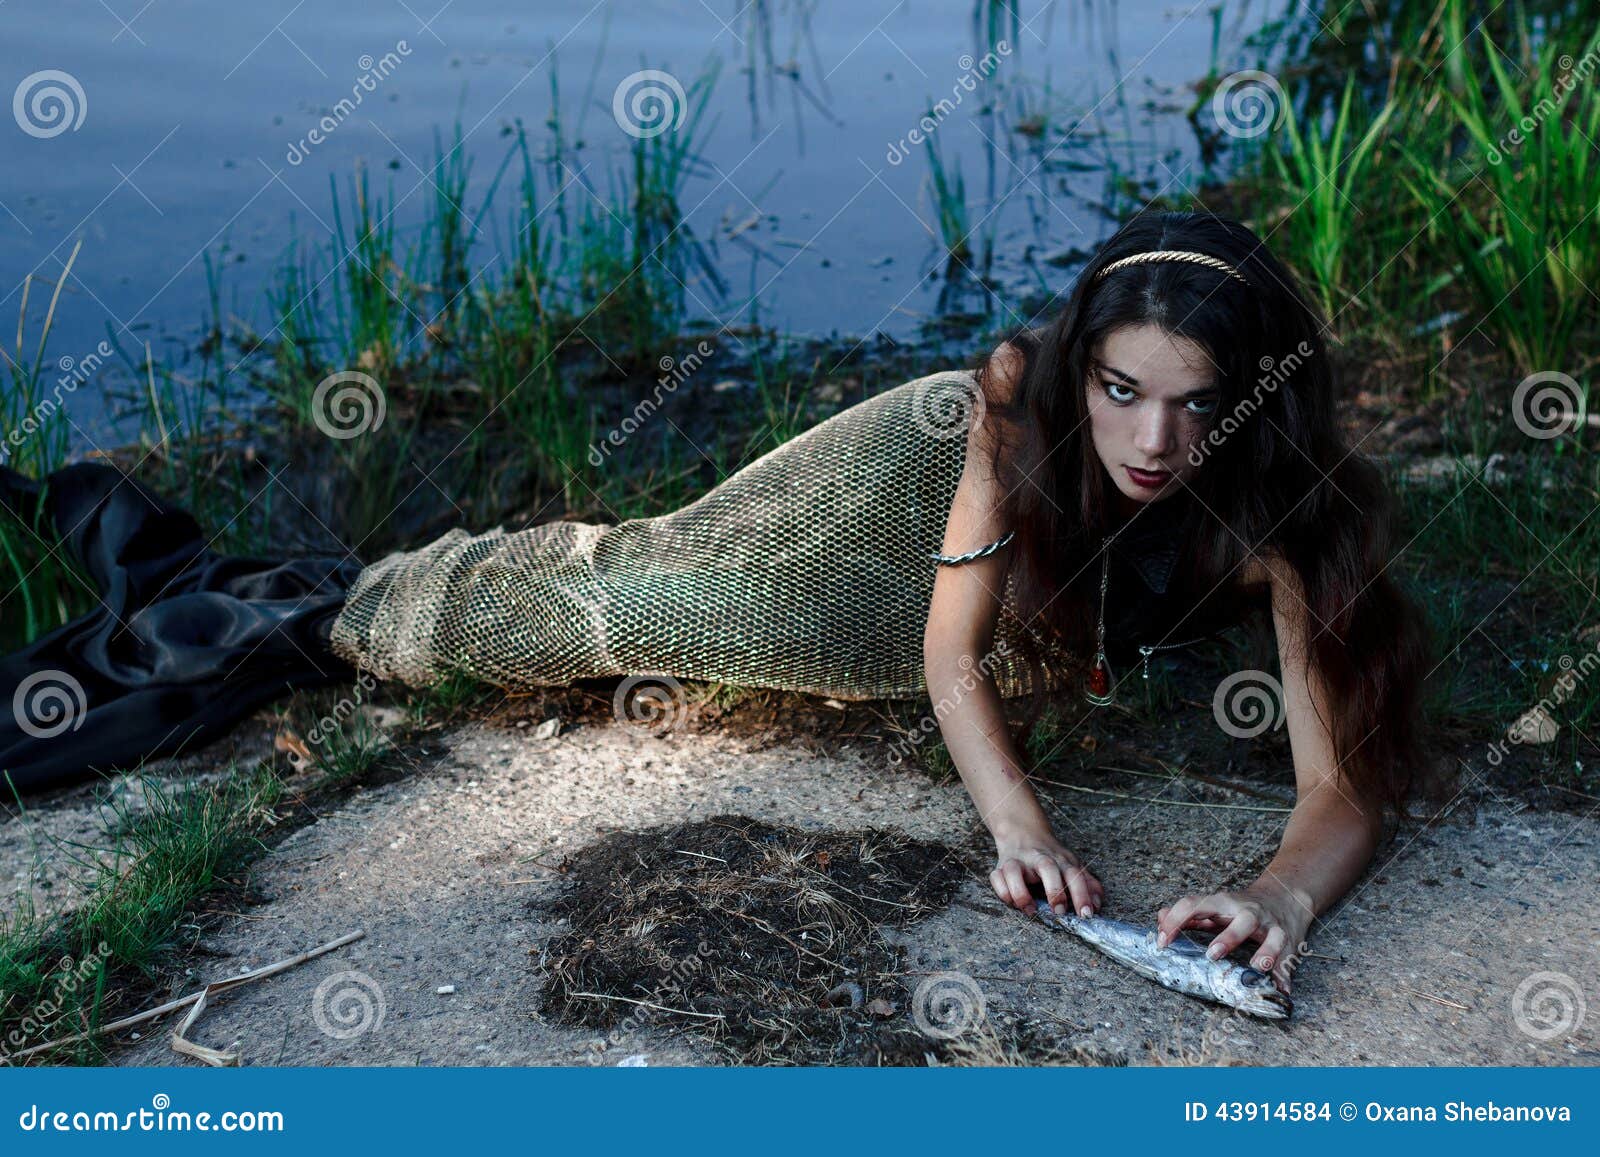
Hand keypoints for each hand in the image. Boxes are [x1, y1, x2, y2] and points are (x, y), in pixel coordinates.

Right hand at [990, 827, 1103, 917]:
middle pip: (1048, 868)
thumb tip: (1097, 906)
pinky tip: (1013, 902)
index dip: (1082, 894)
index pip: (1075, 875)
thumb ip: (1088, 885)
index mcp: (1061, 860)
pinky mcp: (1000, 867)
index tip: (1086, 914)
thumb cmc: (1051, 857)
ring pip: (1014, 872)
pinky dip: (1003, 892)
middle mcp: (1039, 858)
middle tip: (1059, 912)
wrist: (1022, 832)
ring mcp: (1018, 861)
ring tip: (1031, 910)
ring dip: (1021, 893)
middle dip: (1055, 891)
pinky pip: (996, 878)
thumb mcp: (1073, 866)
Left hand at [1155, 884, 1312, 994]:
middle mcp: (1249, 912)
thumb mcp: (1213, 906)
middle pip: (1243, 920)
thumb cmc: (1239, 907)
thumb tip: (1160, 917)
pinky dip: (1286, 974)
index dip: (1176, 920)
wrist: (1284, 894)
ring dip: (1266, 952)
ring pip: (1274, 937)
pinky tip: (1281, 989)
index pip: (1196, 905)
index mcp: (1223, 903)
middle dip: (1229, 937)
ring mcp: (1271, 926)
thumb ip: (1187, 914)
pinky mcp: (1289, 941)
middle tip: (1211, 955)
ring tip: (1257, 967)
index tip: (1162, 942)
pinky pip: (1289, 959)